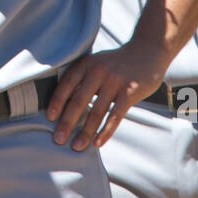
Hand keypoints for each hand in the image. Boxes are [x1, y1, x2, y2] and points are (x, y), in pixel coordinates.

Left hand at [45, 45, 167, 150]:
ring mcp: (115, 82)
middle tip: (58, 139)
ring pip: (96, 112)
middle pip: (78, 101)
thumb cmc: (117, 62)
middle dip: (67, 122)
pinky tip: (97, 143)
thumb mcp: (97, 63)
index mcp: (86, 64)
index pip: (67, 84)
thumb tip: (64, 105)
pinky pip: (115, 116)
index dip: (57, 102)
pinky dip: (105, 131)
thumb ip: (83, 79)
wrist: (148, 50)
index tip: (49, 119)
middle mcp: (98, 71)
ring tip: (76, 147)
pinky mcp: (130, 92)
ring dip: (85, 132)